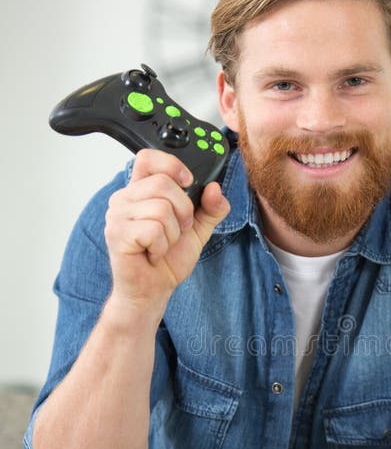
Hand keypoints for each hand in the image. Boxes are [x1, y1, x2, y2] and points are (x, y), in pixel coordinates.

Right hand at [104, 149, 229, 312]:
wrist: (153, 290)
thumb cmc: (168, 259)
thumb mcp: (198, 229)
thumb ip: (211, 208)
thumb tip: (215, 188)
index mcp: (140, 191)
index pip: (148, 158)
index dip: (172, 165)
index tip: (188, 182)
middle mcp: (124, 199)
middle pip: (163, 183)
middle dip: (183, 210)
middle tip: (178, 229)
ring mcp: (117, 216)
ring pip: (161, 208)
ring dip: (172, 233)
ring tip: (163, 244)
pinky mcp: (117, 235)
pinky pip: (152, 230)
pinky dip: (162, 246)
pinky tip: (153, 253)